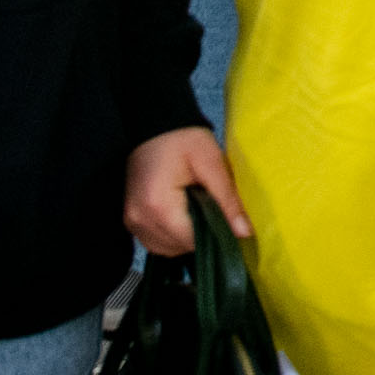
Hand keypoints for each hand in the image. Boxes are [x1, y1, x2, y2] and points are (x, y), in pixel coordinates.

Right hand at [125, 124, 249, 259]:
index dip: (215, 236)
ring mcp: (131, 222)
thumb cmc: (183, 138)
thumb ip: (228, 200)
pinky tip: (184, 215)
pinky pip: (156, 242)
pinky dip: (173, 236)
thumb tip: (244, 233)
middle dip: (202, 236)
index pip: (192, 240)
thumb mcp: (211, 163)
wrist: (154, 124)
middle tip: (214, 210)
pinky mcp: (130, 220)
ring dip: (186, 238)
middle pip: (179, 248)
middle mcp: (139, 220)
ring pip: (167, 250)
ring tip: (198, 210)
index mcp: (158, 206)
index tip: (230, 223)